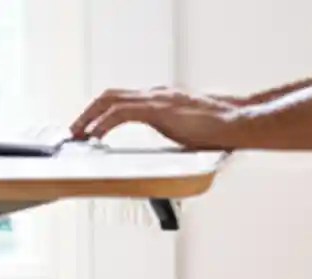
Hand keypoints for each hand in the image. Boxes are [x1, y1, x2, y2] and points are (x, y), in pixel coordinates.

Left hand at [69, 87, 248, 149]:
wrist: (237, 123)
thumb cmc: (219, 130)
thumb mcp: (187, 132)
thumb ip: (173, 134)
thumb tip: (167, 151)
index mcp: (161, 100)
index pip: (122, 99)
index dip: (101, 112)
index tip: (88, 127)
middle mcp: (156, 95)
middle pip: (110, 95)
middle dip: (88, 112)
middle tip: (74, 130)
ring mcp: (157, 99)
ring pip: (111, 100)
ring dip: (89, 116)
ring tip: (78, 133)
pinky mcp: (159, 109)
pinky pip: (122, 112)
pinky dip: (104, 123)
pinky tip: (95, 135)